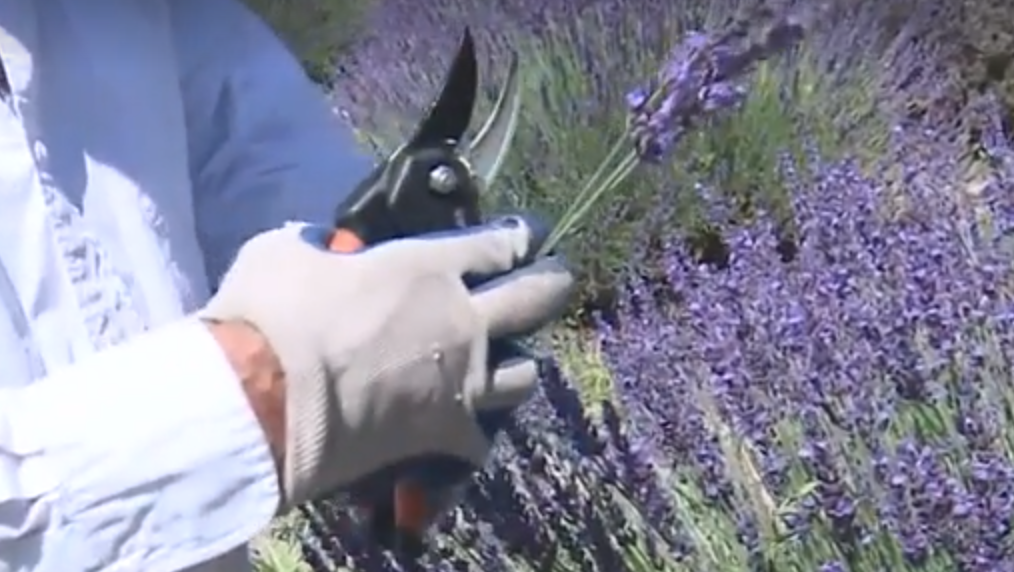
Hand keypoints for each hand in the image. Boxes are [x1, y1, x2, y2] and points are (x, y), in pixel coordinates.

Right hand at [199, 216, 574, 509]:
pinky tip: (465, 435)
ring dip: (518, 366)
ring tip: (507, 366)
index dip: (520, 236)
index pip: (496, 245)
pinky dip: (475, 436)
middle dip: (553, 284)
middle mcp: (462, 323)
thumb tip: (321, 247)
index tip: (532, 233)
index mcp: (427, 268)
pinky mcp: (446, 437)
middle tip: (558, 279)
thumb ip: (317, 246)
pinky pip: (482, 439)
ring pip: (524, 374)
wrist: (263, 403)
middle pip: (535, 299)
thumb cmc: (270, 315)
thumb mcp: (285, 252)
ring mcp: (461, 384)